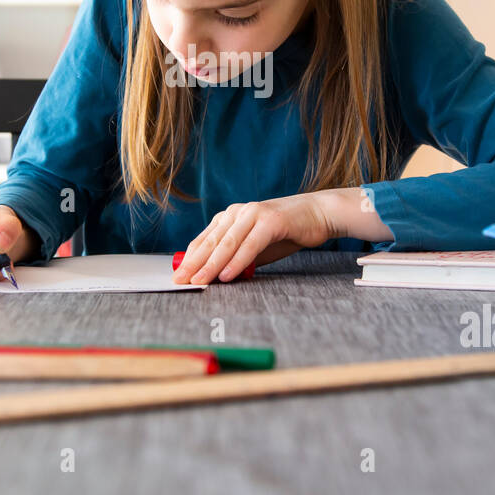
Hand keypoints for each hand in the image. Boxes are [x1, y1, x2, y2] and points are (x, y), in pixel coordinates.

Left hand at [173, 193, 335, 284]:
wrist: (317, 214)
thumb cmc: (285, 232)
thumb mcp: (256, 247)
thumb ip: (237, 258)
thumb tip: (217, 278)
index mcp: (230, 216)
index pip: (203, 240)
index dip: (189, 259)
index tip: (177, 277)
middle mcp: (238, 212)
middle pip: (210, 242)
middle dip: (193, 264)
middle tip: (180, 281)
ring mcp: (253, 214)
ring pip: (227, 243)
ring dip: (211, 265)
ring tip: (199, 281)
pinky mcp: (271, 221)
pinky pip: (249, 245)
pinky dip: (237, 261)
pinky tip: (227, 275)